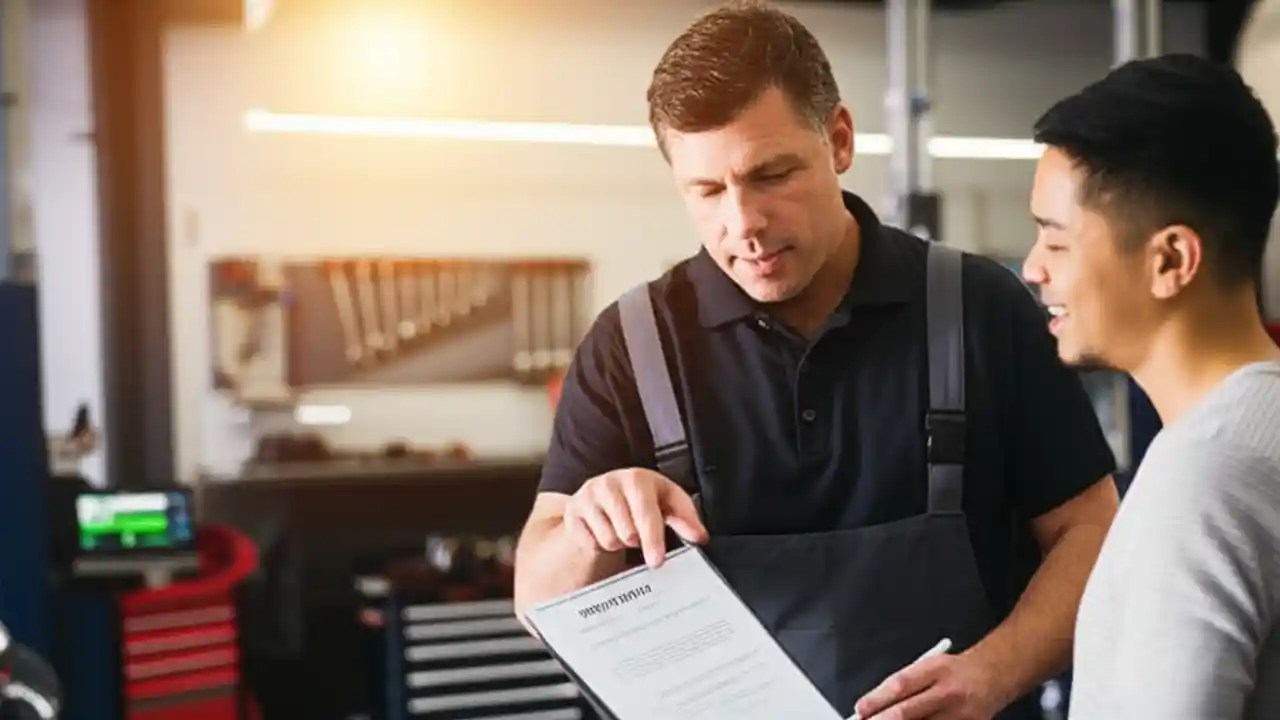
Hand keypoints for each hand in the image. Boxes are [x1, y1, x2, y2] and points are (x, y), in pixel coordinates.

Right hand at [562, 468, 708, 567]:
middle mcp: (610, 482)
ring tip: (622, 532)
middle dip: (637, 544)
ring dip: (619, 543)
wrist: (602, 501)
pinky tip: (604, 532)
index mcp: (637, 477)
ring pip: (609, 540)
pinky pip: (590, 543)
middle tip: (638, 543)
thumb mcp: (666, 505)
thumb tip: (700, 536)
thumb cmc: (641, 503)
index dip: (654, 538)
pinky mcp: (573, 510)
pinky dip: (600, 545)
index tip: (657, 561)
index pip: (647, 512)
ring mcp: (588, 495)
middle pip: (628, 530)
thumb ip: (686, 519)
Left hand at [854, 653, 1004, 719]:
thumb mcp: (929, 666)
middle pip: (908, 711)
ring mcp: (959, 714)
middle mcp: (948, 692)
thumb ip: (904, 684)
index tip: (860, 709)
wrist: (994, 676)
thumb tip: (872, 706)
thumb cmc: (954, 671)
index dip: (878, 698)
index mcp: (935, 669)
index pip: (901, 684)